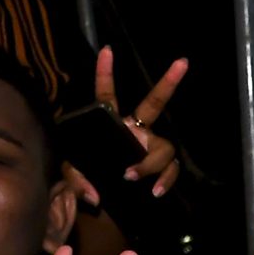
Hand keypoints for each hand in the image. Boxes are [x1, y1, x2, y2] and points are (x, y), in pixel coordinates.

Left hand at [69, 47, 188, 207]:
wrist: (100, 203)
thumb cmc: (86, 178)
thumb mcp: (71, 176)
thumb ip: (77, 181)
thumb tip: (95, 196)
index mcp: (111, 124)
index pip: (107, 95)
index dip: (105, 73)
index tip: (107, 50)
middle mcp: (135, 131)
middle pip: (154, 105)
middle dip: (168, 83)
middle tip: (183, 62)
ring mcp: (149, 149)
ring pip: (164, 147)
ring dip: (150, 163)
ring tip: (132, 176)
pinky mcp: (159, 170)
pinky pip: (171, 170)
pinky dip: (166, 180)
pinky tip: (156, 192)